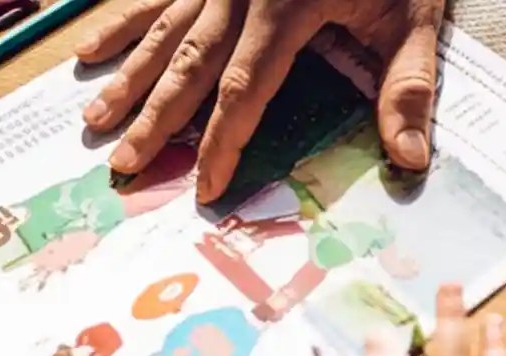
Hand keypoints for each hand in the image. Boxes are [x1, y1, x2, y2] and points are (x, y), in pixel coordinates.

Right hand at [76, 0, 445, 202]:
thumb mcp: (416, 13)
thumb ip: (408, 85)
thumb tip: (409, 158)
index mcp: (287, 7)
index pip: (245, 90)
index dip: (221, 142)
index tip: (205, 186)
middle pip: (189, 65)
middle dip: (154, 119)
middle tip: (124, 164)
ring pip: (163, 32)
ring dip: (128, 77)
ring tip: (96, 119)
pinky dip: (122, 23)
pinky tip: (89, 49)